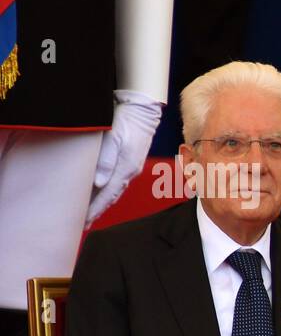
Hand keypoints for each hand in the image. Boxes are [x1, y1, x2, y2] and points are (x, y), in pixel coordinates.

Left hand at [86, 90, 162, 225]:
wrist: (144, 110)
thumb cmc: (126, 120)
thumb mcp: (114, 136)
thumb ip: (105, 159)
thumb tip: (98, 183)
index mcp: (125, 168)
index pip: (106, 195)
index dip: (94, 210)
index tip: (83, 222)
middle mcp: (130, 172)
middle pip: (111, 197)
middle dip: (97, 211)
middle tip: (82, 224)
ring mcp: (131, 168)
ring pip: (114, 191)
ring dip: (102, 204)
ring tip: (90, 214)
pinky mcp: (130, 162)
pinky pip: (118, 183)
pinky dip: (108, 193)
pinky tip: (101, 194)